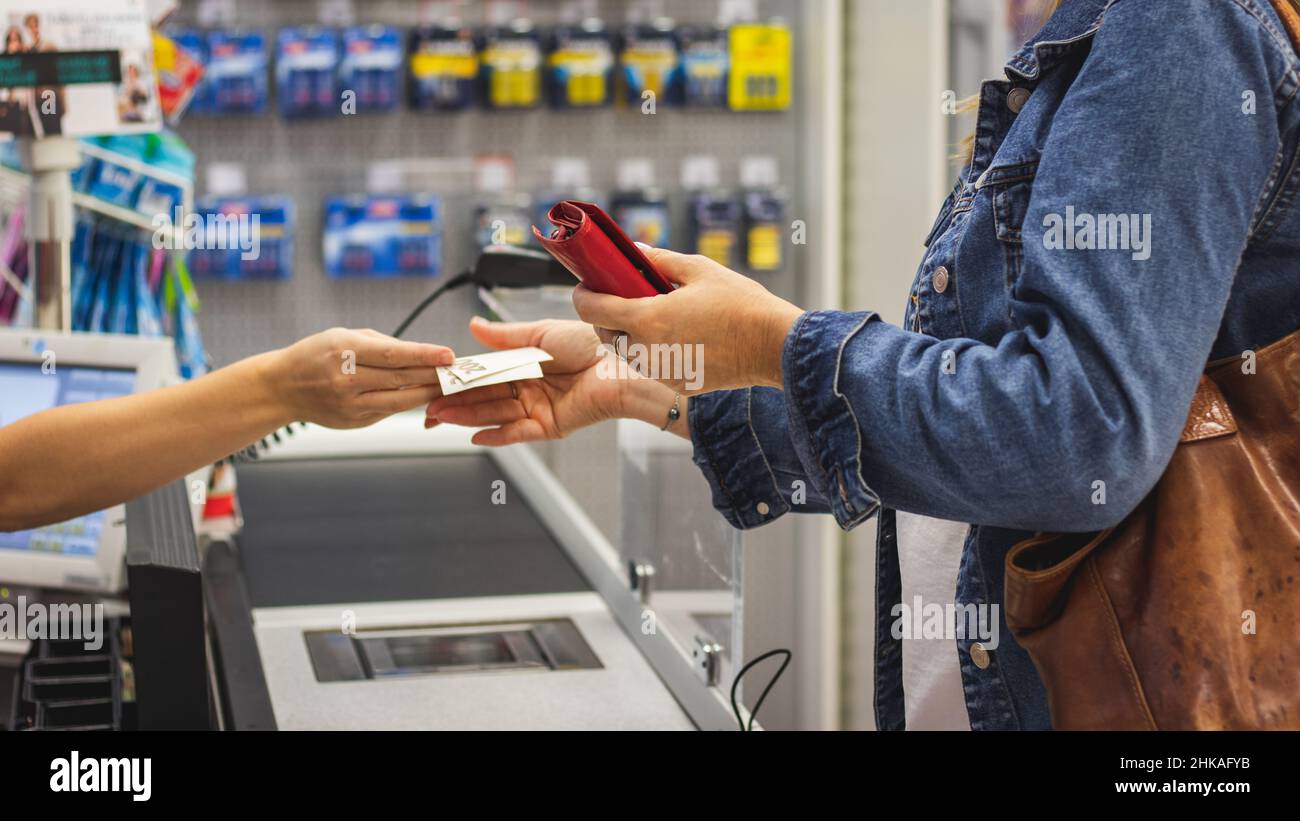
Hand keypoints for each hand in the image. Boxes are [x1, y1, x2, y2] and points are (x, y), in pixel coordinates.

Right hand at [265, 328, 454, 429]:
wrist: (282, 387)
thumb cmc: (316, 354)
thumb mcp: (343, 336)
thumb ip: (380, 344)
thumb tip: (419, 354)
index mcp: (344, 351)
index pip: (393, 355)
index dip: (424, 356)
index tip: (448, 355)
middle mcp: (346, 379)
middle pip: (401, 379)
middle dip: (433, 374)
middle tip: (458, 371)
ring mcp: (350, 405)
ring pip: (400, 401)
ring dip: (428, 393)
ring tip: (447, 385)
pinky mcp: (354, 422)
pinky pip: (389, 411)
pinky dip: (408, 403)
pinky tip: (424, 396)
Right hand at [424, 317, 628, 445]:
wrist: (620, 361)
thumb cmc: (588, 344)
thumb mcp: (540, 334)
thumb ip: (505, 337)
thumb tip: (473, 325)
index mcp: (523, 367)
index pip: (483, 376)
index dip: (458, 380)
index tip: (433, 381)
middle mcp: (527, 390)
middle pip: (484, 398)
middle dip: (455, 403)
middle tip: (427, 406)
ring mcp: (536, 409)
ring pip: (495, 415)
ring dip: (467, 417)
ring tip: (441, 417)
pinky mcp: (550, 426)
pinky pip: (518, 432)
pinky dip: (497, 435)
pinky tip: (476, 436)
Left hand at [571, 247, 803, 393]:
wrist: (773, 346)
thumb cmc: (740, 304)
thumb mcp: (699, 269)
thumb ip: (659, 260)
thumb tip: (634, 251)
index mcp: (648, 318)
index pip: (592, 310)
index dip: (583, 295)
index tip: (586, 286)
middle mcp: (648, 350)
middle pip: (604, 334)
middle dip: (604, 316)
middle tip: (620, 297)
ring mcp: (662, 371)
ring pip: (626, 353)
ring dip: (627, 334)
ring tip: (651, 314)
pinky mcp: (677, 383)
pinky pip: (651, 366)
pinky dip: (652, 351)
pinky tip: (674, 335)